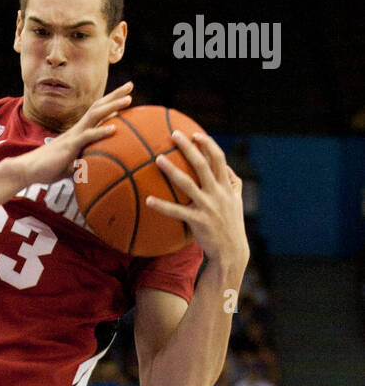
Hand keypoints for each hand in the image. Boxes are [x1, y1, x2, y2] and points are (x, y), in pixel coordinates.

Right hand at [12, 82, 133, 188]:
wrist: (28, 170)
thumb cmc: (47, 169)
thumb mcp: (70, 166)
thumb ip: (82, 165)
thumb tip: (92, 171)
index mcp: (77, 133)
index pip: (96, 113)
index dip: (110, 103)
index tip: (125, 96)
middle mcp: (77, 130)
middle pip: (98, 107)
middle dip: (114, 95)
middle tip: (130, 86)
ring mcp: (73, 136)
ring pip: (95, 115)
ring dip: (112, 106)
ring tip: (128, 100)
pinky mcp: (69, 146)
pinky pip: (87, 136)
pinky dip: (101, 132)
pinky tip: (114, 129)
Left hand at [147, 131, 248, 271]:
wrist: (231, 251)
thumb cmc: (231, 225)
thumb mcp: (237, 201)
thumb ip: (233, 182)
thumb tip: (226, 167)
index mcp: (226, 186)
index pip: (218, 158)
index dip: (207, 143)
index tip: (194, 134)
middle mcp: (217, 193)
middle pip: (202, 164)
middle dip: (188, 147)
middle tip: (173, 134)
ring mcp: (207, 206)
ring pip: (187, 183)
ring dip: (172, 170)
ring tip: (158, 159)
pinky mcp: (198, 221)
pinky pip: (176, 211)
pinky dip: (162, 206)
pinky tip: (148, 200)